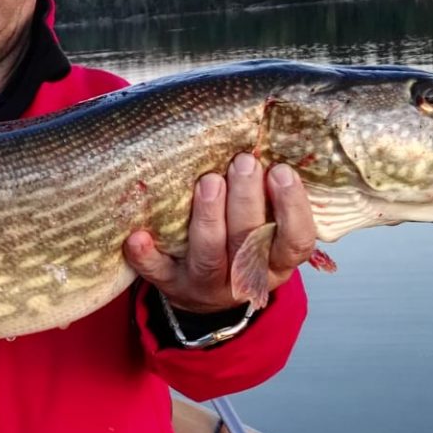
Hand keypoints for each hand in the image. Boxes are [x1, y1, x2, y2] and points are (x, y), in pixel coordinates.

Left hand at [123, 152, 316, 313]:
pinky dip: (146, 256)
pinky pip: (157, 273)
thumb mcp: (268, 228)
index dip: (292, 208)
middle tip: (243, 162)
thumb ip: (270, 197)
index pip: (295, 241)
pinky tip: (138, 236)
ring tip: (208, 182)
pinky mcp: (171, 284)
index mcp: (276, 262)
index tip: (280, 170)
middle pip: (250, 243)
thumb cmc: (241, 244)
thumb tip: (267, 141)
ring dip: (208, 218)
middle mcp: (244, 277)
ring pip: (209, 256)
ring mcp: (205, 284)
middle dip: (246, 200)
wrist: (206, 291)